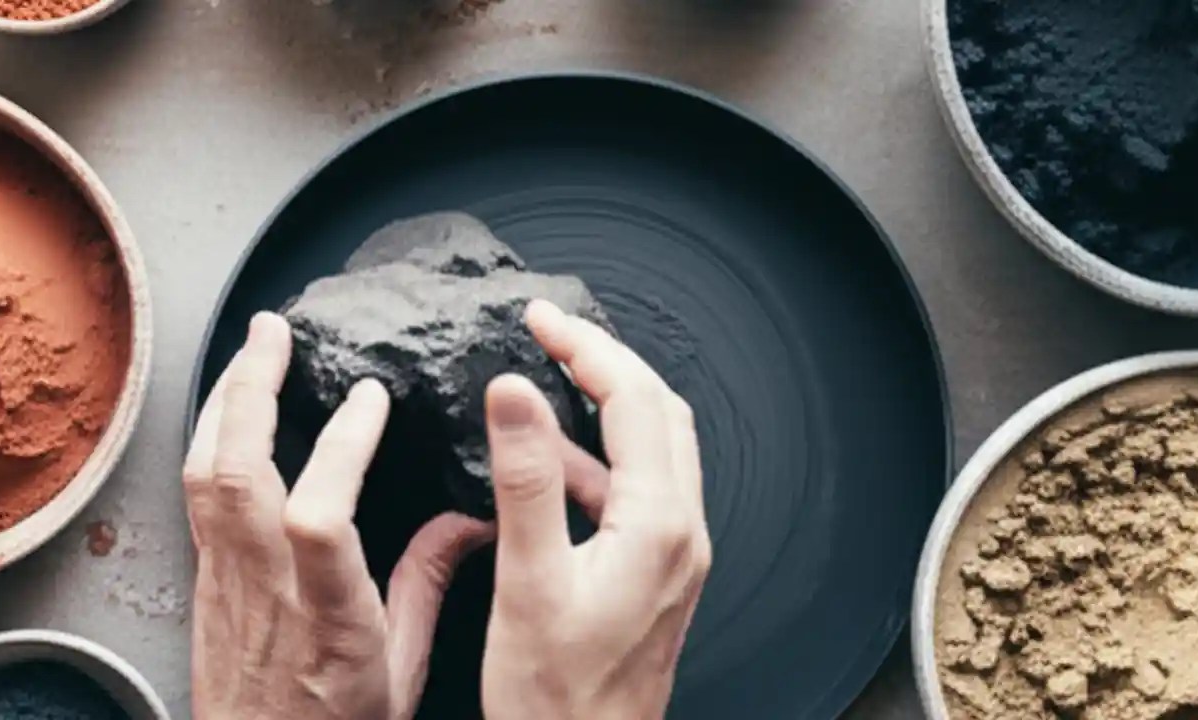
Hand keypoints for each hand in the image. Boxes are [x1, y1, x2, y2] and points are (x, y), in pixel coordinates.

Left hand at [183, 312, 490, 719]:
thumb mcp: (404, 671)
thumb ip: (428, 585)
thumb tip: (469, 519)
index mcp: (328, 618)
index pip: (317, 520)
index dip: (340, 449)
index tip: (371, 398)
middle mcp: (266, 589)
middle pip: (237, 476)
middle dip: (253, 390)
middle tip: (275, 333)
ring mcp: (225, 580)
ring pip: (205, 476)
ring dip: (226, 401)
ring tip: (251, 350)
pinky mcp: (205, 577)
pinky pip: (195, 491)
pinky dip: (212, 435)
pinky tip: (231, 409)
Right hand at [481, 300, 712, 719]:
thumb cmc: (556, 698)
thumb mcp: (529, 581)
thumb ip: (526, 479)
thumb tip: (516, 390)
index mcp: (659, 525)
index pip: (634, 400)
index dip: (586, 346)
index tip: (540, 317)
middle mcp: (681, 532)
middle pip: (659, 413)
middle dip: (606, 360)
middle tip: (551, 331)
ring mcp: (675, 553)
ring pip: (653, 448)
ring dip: (606, 406)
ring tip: (548, 379)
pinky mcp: (657, 571)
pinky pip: (637, 490)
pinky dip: (597, 460)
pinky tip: (551, 466)